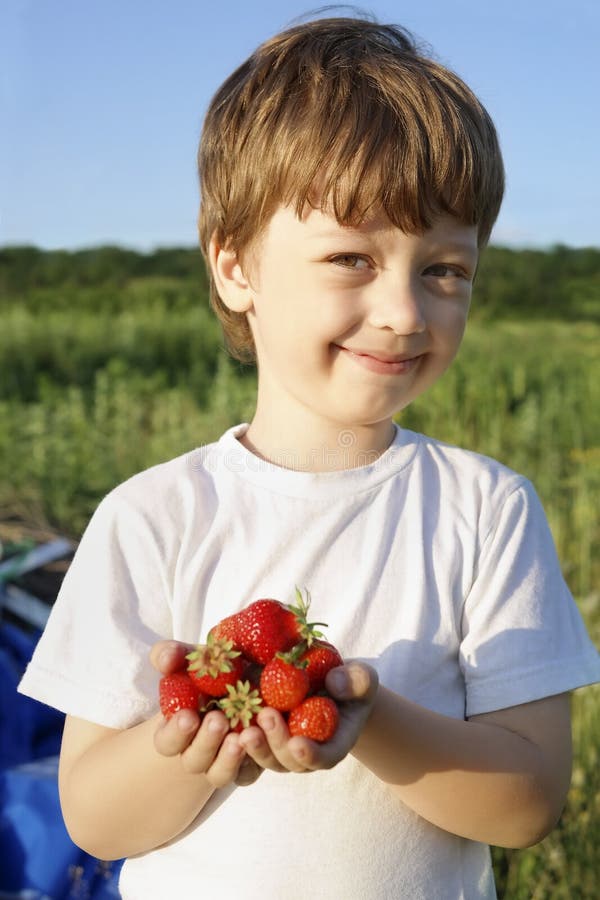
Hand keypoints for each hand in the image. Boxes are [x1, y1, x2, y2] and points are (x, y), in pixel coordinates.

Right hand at [149, 639, 261, 787]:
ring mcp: (223, 762)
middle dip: (206, 742)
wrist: (250, 678)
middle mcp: (197, 752)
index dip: (175, 732)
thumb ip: (173, 654)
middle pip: (194, 761)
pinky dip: (260, 756)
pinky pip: (252, 772)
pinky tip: (267, 735)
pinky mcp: (250, 766)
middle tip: (219, 720)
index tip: (188, 715)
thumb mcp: (194, 657)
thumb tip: (165, 660)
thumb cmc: (212, 669)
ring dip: (230, 759)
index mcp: (176, 730)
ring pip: (220, 774)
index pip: (167, 742)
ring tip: (245, 734)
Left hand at [238, 661, 378, 773]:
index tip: (298, 743)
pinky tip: (226, 725)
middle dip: (276, 743)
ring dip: (254, 747)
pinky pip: (247, 751)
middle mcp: (306, 753)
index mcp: (334, 743)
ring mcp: (282, 749)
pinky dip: (235, 744)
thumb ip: (355, 681)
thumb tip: (335, 685)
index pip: (325, 757)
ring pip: (266, 759)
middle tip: (266, 717)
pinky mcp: (263, 739)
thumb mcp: (360, 678)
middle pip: (290, 761)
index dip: (312, 755)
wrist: (325, 684)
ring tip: (242, 727)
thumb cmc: (348, 683)